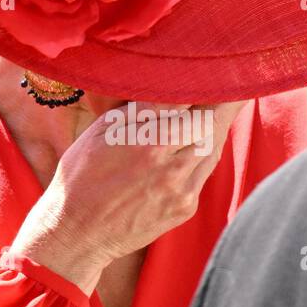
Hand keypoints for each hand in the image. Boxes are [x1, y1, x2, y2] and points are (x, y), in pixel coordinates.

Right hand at [9, 100, 248, 294]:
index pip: (190, 101)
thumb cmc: (80, 177)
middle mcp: (168, 164)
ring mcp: (180, 189)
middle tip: (230, 87)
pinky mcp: (184, 208)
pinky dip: (204, 153)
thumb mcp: (100, 132)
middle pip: (209, 122)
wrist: (76, 234)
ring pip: (211, 147)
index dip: (202, 85)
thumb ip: (139, 110)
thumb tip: (169, 87)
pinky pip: (204, 173)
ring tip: (220, 107)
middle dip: (220, 102)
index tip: (209, 72)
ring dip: (214, 126)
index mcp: (147, 140)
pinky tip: (198, 142)